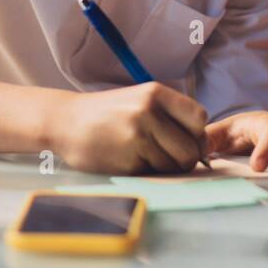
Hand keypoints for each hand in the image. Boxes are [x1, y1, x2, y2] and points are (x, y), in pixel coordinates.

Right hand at [55, 83, 207, 174]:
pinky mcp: (128, 161)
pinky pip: (154, 174)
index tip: (187, 140)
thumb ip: (170, 115)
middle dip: (185, 158)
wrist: (66, 122)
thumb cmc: (108, 113)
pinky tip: (130, 160)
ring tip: (146, 157)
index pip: (199, 119)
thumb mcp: (140, 99)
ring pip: (174, 165)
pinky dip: (148, 173)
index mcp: (155, 93)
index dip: (197, 135)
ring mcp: (138, 137)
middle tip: (170, 157)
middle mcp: (149, 112)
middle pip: (190, 148)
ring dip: (166, 168)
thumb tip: (202, 144)